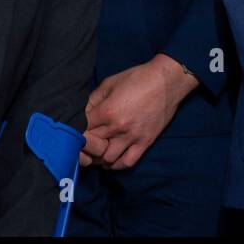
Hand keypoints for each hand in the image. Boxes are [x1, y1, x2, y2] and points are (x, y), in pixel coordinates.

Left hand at [80, 54, 197, 168]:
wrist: (168, 80)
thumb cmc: (138, 78)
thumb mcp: (110, 82)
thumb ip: (93, 99)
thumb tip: (82, 113)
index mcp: (107, 111)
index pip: (81, 130)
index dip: (76, 130)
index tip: (76, 129)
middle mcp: (118, 127)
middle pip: (92, 146)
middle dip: (85, 145)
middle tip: (84, 142)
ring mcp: (132, 137)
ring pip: (107, 159)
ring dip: (99, 157)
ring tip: (98, 151)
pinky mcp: (145, 142)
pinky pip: (127, 162)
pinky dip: (116, 165)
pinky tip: (112, 159)